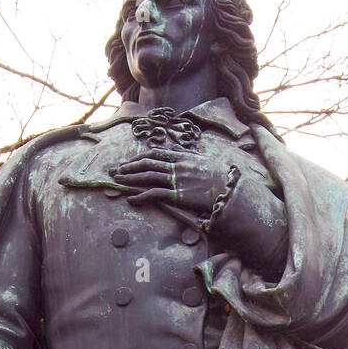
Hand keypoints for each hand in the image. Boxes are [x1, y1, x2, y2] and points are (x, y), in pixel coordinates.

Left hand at [109, 148, 236, 216]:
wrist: (229, 188)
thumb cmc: (219, 176)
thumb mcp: (203, 160)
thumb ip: (188, 155)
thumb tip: (178, 149)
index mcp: (182, 156)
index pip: (156, 153)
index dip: (140, 157)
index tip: (130, 161)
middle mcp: (176, 165)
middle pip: (147, 163)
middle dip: (130, 166)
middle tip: (117, 171)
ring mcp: (176, 180)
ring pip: (147, 176)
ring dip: (130, 179)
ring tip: (118, 182)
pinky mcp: (178, 195)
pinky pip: (155, 194)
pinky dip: (141, 196)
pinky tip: (131, 199)